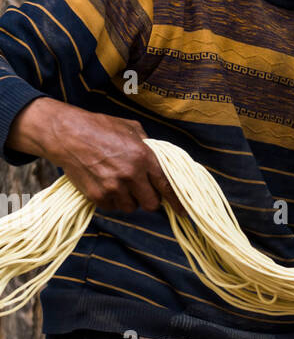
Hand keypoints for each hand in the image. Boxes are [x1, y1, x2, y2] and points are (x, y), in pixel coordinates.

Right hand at [9, 97, 179, 214]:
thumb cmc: (99, 128)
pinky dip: (112, 200)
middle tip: (142, 190)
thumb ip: (149, 146)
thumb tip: (162, 161)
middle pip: (151, 204)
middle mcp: (130, 174)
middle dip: (149, 199)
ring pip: (132, 207)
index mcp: (143, 156)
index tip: (183, 211)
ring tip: (119, 183)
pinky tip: (106, 184)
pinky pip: (113, 207)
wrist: (66, 134)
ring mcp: (113, 187)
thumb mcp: (131, 128)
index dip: (177, 201)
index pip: (167, 185)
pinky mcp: (98, 196)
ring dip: (129, 199)